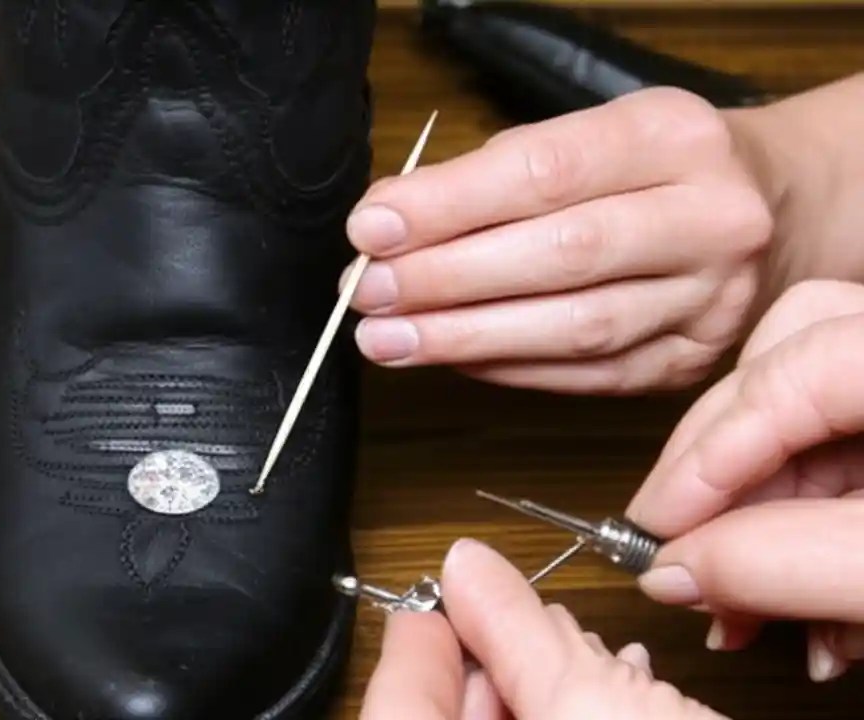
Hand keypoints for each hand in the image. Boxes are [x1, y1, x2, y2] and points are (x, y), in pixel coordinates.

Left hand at [342, 87, 773, 393]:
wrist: (767, 210)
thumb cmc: (649, 170)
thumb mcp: (586, 138)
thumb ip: (490, 178)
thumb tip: (387, 229)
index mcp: (674, 138)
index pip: (545, 173)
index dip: (449, 206)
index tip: (372, 228)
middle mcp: (710, 219)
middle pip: (562, 255)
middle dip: (447, 279)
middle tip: (369, 292)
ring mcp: (710, 300)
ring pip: (575, 328)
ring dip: (465, 338)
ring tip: (387, 339)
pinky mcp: (691, 362)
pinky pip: (586, 376)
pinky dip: (506, 368)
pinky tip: (450, 358)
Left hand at [360, 539, 723, 719]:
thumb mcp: (589, 705)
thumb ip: (517, 633)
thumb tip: (467, 566)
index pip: (398, 705)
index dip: (414, 642)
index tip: (433, 595)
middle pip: (451, 713)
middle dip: (485, 660)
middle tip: (507, 611)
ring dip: (538, 686)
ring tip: (571, 646)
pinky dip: (574, 714)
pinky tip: (612, 692)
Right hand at [626, 279, 863, 681]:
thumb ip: (780, 563)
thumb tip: (675, 567)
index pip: (784, 375)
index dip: (707, 459)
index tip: (658, 532)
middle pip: (783, 381)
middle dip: (729, 490)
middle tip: (691, 560)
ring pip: (812, 423)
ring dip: (769, 523)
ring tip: (756, 609)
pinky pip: (851, 458)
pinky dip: (818, 531)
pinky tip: (819, 610)